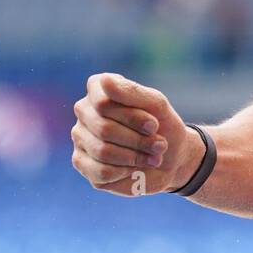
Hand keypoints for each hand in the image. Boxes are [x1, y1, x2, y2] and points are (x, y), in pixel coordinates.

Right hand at [71, 73, 204, 196]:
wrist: (172, 157)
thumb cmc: (162, 125)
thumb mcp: (156, 104)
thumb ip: (131, 92)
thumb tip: (103, 80)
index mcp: (98, 90)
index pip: (104, 103)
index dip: (133, 117)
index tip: (154, 124)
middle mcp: (84, 112)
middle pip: (104, 129)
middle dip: (138, 140)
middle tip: (160, 145)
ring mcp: (80, 138)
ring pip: (102, 152)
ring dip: (135, 157)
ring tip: (153, 157)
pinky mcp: (82, 164)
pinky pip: (100, 172)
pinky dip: (125, 171)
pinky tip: (134, 167)